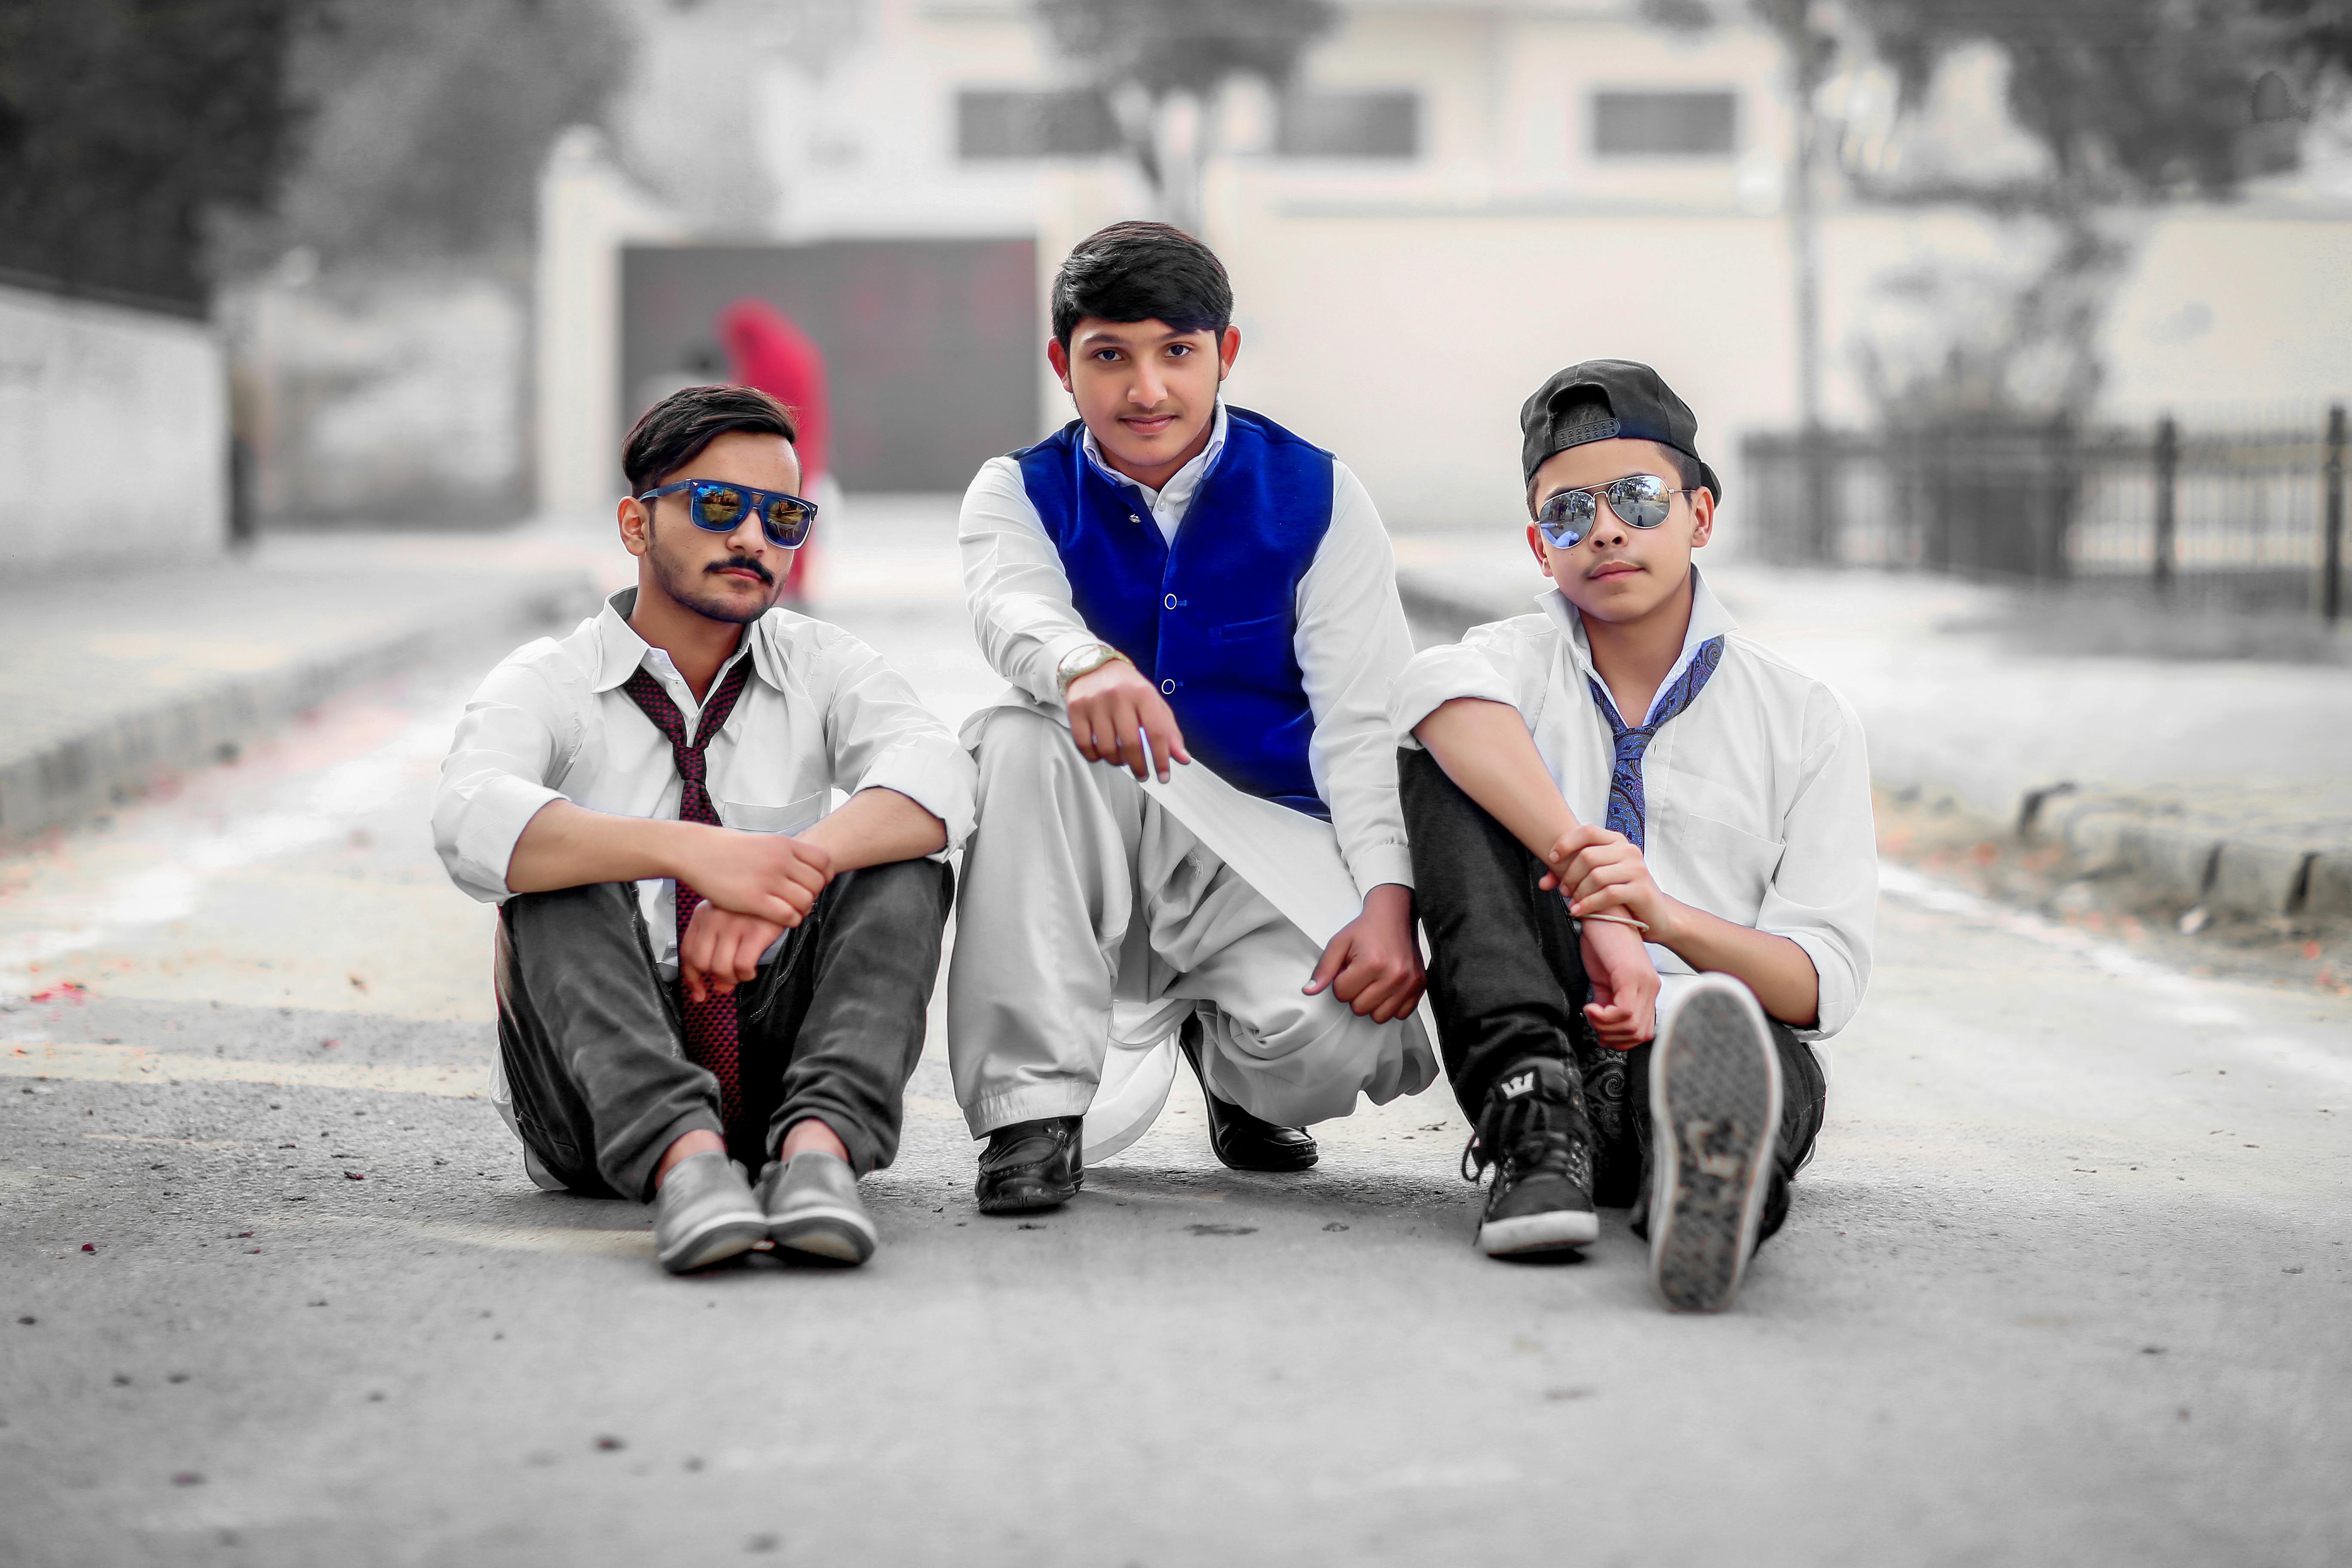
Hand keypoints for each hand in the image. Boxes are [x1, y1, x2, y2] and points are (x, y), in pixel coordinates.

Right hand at [673, 827, 832, 927]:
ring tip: (790, 910)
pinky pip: (787, 915)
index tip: (815, 884)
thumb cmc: (727, 848)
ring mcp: (768, 880)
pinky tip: (781, 918)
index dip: (824, 876)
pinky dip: (790, 920)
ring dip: (802, 909)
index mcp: (784, 844)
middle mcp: (780, 860)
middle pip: (817, 883)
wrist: (696, 851)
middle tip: (800, 900)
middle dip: (813, 895)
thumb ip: (784, 854)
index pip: (824, 861)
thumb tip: (803, 867)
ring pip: (806, 901)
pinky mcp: (754, 899)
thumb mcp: (763, 842)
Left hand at [680, 904, 787, 1003]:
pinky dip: (746, 975)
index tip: (699, 991)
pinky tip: (752, 970)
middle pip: (702, 963)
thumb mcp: (728, 921)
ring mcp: (734, 924)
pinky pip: (742, 965)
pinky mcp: (756, 931)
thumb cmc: (756, 908)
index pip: (688, 952)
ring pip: (720, 968)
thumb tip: (719, 986)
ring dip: (732, 979)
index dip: (692, 978)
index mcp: (703, 914)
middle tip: (727, 982)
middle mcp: (714, 918)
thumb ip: (717, 951)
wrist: (783, 889)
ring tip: (743, 974)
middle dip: (715, 978)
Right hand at [1065, 658, 1190, 781]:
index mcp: (1142, 693)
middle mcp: (1118, 696)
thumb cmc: (1129, 688)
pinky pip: (1084, 744)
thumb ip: (1169, 731)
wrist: (1094, 665)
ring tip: (1122, 760)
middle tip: (1142, 775)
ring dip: (1117, 762)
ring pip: (1106, 748)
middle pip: (1131, 744)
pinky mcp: (1075, 708)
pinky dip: (1095, 756)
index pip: (1156, 733)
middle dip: (1139, 767)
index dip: (1161, 759)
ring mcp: (1094, 702)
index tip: (1163, 777)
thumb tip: (1183, 759)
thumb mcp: (1153, 703)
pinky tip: (1102, 754)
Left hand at [1303, 884, 1424, 1023]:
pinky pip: (1401, 1014)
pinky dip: (1391, 1005)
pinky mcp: (1421, 986)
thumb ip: (1324, 969)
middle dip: (1355, 993)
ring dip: (1372, 1003)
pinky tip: (1387, 988)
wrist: (1395, 915)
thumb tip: (1309, 991)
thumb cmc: (1365, 929)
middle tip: (1360, 975)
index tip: (1348, 968)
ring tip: (1373, 982)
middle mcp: (1395, 974)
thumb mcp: (1339, 943)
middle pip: (1360, 1008)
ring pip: (1380, 1016)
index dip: (1340, 982)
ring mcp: (1410, 982)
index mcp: (1373, 962)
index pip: (1342, 994)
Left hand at [1541, 825, 1676, 937]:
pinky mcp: (1640, 890)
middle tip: (1564, 890)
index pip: (1587, 831)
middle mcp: (1629, 851)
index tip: (1553, 859)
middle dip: (1570, 875)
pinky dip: (1588, 904)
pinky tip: (1578, 911)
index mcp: (1617, 841)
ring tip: (1573, 901)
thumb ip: (1571, 875)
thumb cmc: (1622, 893)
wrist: (1655, 914)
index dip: (1566, 843)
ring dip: (1579, 891)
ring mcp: (1637, 869)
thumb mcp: (1598, 878)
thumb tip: (1543, 883)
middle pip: (1588, 856)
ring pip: (1596, 876)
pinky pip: (1607, 894)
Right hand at [1579, 915, 1658, 1049]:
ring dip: (1606, 1028)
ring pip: (1632, 1027)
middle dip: (1611, 1037)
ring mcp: (1643, 982)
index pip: (1643, 1030)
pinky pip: (1623, 1013)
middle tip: (1593, 1023)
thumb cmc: (1602, 940)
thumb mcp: (1603, 977)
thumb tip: (1601, 1023)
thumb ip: (1606, 1001)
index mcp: (1646, 988)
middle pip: (1639, 1034)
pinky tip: (1590, 1007)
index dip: (1621, 1040)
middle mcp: (1650, 987)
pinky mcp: (1630, 976)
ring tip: (1590, 1013)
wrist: (1602, 912)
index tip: (1601, 1034)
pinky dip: (1604, 1018)